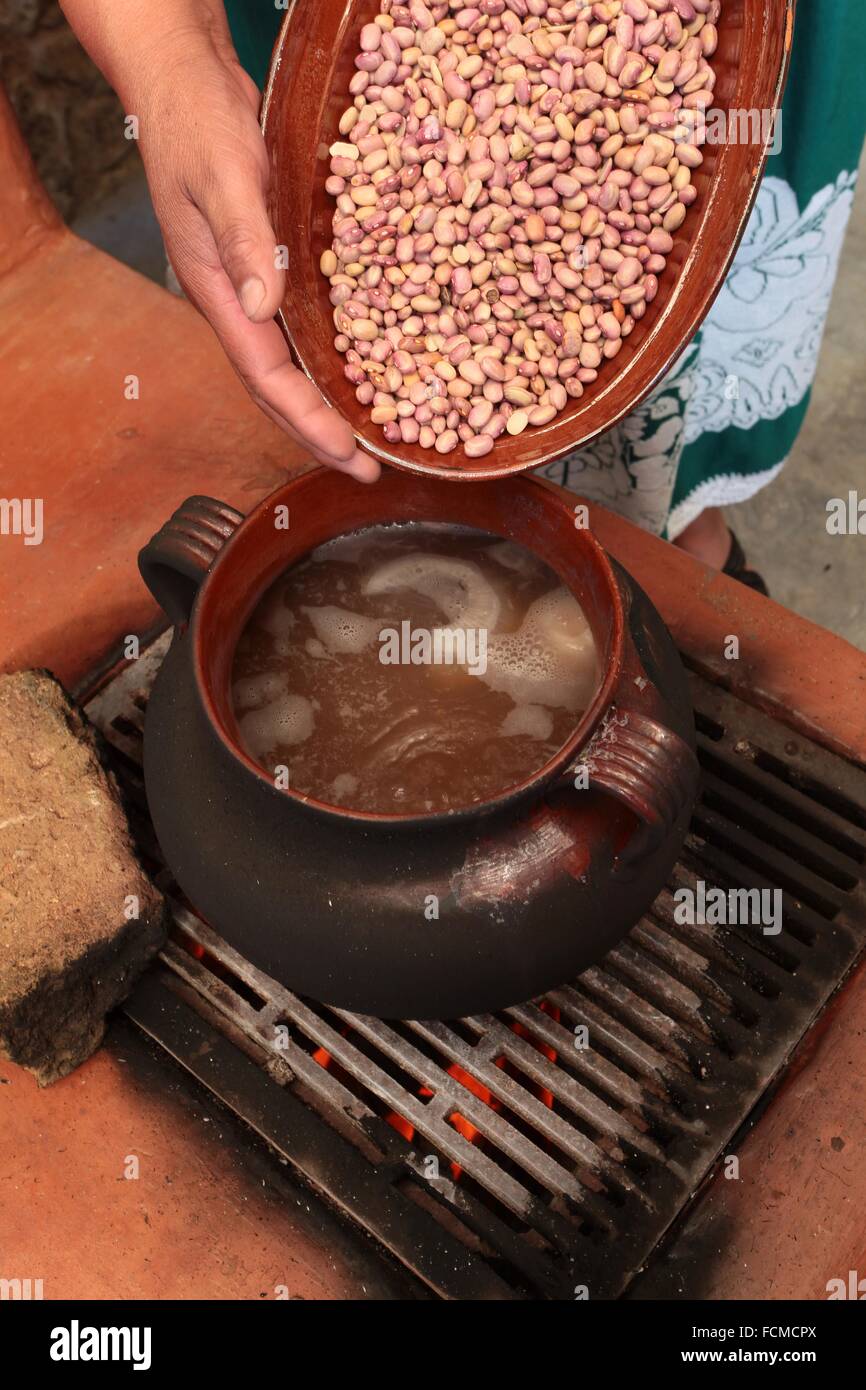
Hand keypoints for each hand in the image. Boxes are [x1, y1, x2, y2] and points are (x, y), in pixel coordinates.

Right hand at [60, 0, 378, 481]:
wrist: (186, 84)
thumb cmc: (197, 123)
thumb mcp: (221, 175)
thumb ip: (244, 239)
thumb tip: (263, 308)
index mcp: (218, 294)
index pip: (266, 377)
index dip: (308, 420)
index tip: (349, 453)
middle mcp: (236, 302)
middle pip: (275, 390)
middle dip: (318, 435)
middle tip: (367, 471)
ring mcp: (250, 288)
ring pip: (288, 365)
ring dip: (325, 405)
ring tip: (371, 437)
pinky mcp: (270, 267)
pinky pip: (300, 329)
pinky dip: (328, 359)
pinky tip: (363, 368)